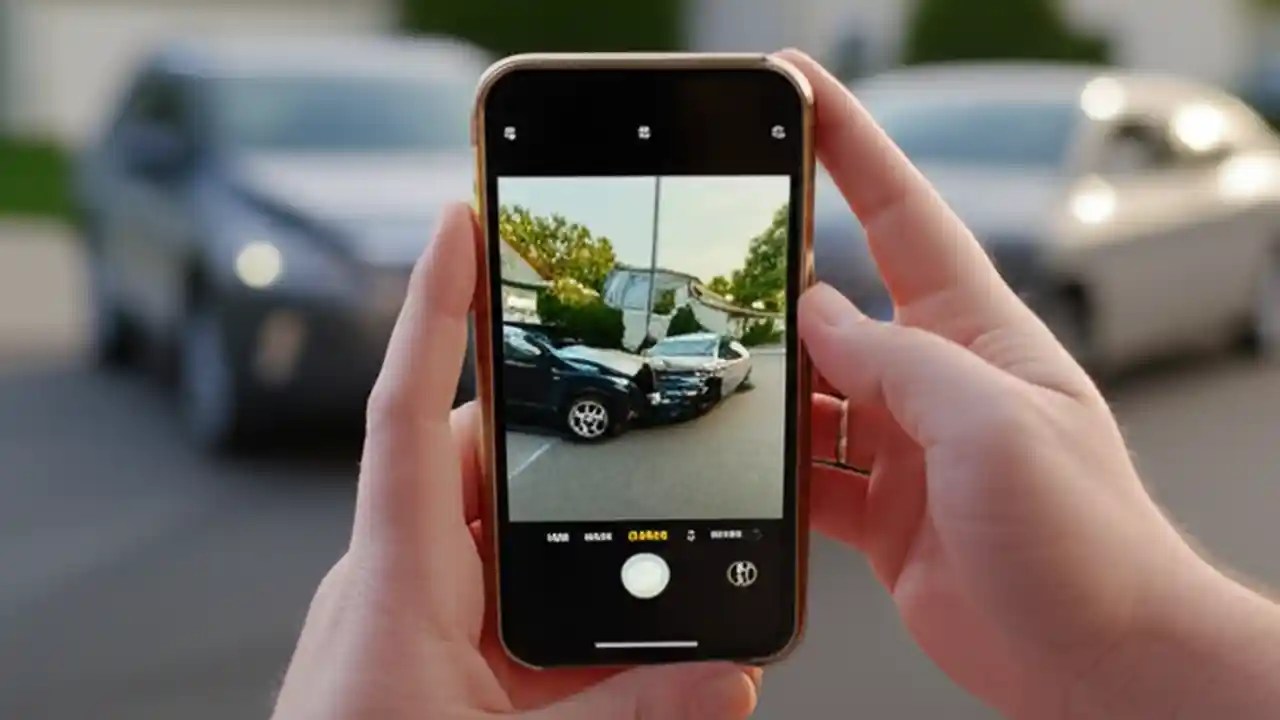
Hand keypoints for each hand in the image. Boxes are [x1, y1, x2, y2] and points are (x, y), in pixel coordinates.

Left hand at [272, 204, 760, 719]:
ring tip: (648, 526)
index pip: (409, 410)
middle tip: (637, 400)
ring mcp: (417, 615)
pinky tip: (615, 622)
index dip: (433, 307)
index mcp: (397, 582)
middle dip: (563, 428)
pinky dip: (565, 587)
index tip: (460, 221)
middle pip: (482, 460)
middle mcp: (400, 580)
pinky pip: (503, 589)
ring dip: (575, 523)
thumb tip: (729, 672)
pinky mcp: (436, 651)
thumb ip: (629, 717)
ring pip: (503, 529)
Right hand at [784, 50, 1279, 717]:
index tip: (799, 93)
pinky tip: (752, 473)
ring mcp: (905, 447)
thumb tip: (819, 318)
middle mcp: (937, 381)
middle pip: (839, 304)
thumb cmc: (1087, 542)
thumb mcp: (993, 425)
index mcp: (978, 334)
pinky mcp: (881, 511)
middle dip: (780, 277)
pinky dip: (775, 475)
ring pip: (812, 394)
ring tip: (725, 384)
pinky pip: (809, 475)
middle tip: (719, 260)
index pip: (901, 214)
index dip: (849, 145)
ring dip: (771, 392)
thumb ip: (898, 362)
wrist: (1097, 663)